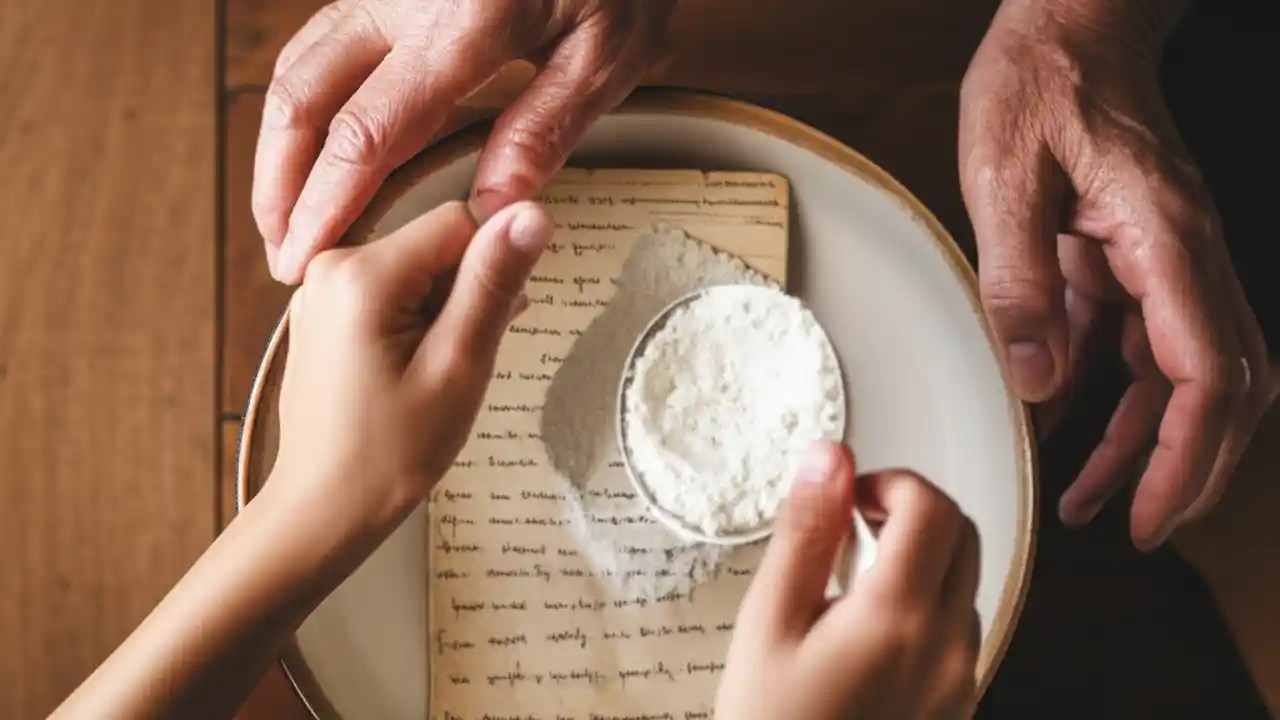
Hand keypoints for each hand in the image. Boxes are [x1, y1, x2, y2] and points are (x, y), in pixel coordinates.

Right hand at [253, 0, 672, 282]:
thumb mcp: (604, 57)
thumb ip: (542, 129)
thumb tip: (490, 210)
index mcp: (463, 22)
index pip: (367, 132)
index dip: (326, 203)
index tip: (305, 256)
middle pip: (304, 96)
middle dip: (279, 182)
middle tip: (282, 252)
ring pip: (298, 65)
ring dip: (279, 144)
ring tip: (283, 213)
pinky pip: (321, 44)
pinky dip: (302, 106)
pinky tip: (310, 152)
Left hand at [271, 200, 551, 535]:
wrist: (321, 510)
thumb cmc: (389, 453)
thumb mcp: (458, 366)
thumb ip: (493, 283)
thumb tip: (533, 213)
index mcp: (362, 272)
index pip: (461, 221)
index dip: (489, 273)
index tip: (482, 330)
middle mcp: (331, 264)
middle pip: (436, 244)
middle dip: (463, 296)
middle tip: (453, 365)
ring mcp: (321, 287)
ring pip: (417, 269)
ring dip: (441, 313)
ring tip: (428, 374)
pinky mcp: (323, 309)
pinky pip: (390, 291)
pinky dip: (414, 323)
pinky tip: (409, 372)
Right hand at [716, 443, 979, 719]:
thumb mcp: (769, 623)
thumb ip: (806, 534)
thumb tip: (830, 457)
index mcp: (899, 617)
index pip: (931, 507)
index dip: (888, 483)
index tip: (844, 500)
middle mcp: (949, 645)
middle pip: (963, 534)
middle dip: (912, 511)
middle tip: (851, 526)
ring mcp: (961, 679)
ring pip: (966, 580)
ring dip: (921, 555)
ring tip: (851, 580)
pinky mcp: (958, 705)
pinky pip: (959, 627)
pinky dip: (926, 600)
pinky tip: (868, 626)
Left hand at [959, 0, 1270, 548]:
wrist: (1067, 29)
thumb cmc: (1039, 84)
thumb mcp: (1005, 176)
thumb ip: (1021, 280)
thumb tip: (1040, 381)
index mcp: (1164, 241)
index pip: (1206, 373)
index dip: (1187, 458)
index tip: (1150, 515)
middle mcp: (1182, 258)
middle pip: (1217, 389)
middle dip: (1183, 469)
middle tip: (1132, 530)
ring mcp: (1163, 261)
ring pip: (1177, 376)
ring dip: (1139, 443)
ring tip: (1085, 501)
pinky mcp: (1131, 258)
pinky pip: (1134, 343)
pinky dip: (1107, 394)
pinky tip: (1064, 427)